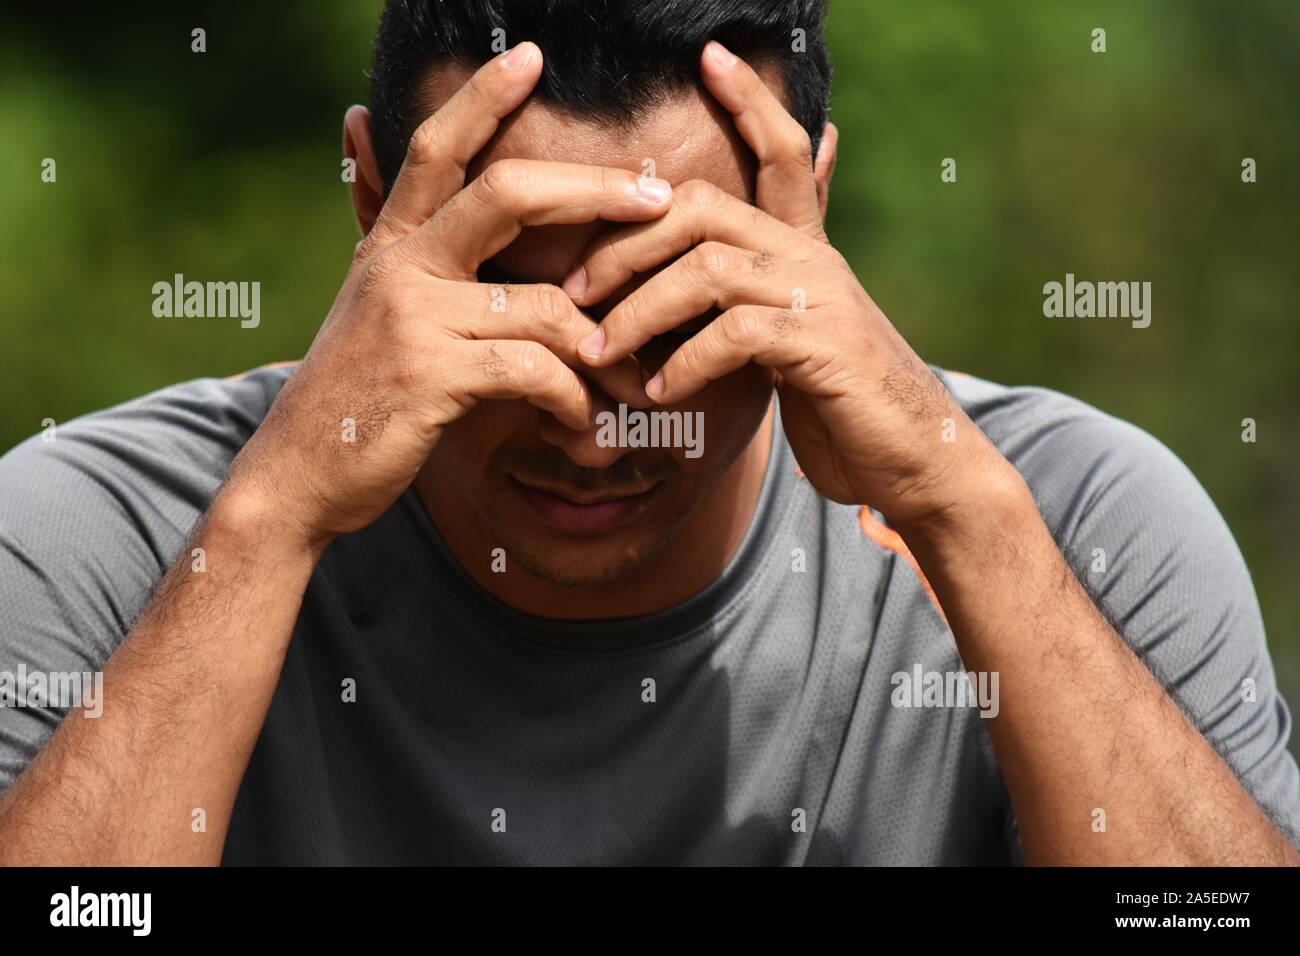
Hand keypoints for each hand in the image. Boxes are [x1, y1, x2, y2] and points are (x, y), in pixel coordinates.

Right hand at [225, 43, 674, 542]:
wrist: (297, 476)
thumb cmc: (357, 396)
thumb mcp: (374, 309)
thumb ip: (404, 248)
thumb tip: (367, 134)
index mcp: (390, 245)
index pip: (435, 150)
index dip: (481, 99)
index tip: (532, 58)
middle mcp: (397, 266)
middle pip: (505, 193)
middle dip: (592, 190)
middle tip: (656, 197)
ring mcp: (411, 318)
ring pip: (543, 305)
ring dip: (601, 350)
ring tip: (630, 389)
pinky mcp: (428, 376)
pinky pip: (534, 371)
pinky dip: (575, 402)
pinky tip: (583, 429)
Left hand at [567, 42, 1008, 527]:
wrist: (917, 462)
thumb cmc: (840, 410)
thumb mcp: (790, 349)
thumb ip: (748, 312)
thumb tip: (692, 304)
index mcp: (805, 251)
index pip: (781, 154)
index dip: (751, 102)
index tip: (711, 56)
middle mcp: (815, 259)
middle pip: (704, 210)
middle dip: (626, 243)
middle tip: (576, 288)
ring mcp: (822, 297)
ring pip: (707, 270)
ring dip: (637, 312)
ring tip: (597, 352)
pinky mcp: (824, 345)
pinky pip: (734, 334)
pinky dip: (684, 363)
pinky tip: (659, 392)